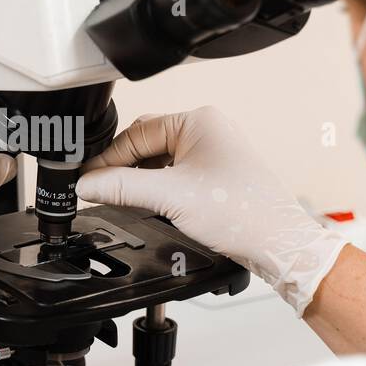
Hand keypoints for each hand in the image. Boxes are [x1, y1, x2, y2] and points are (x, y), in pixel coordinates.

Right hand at [76, 106, 345, 314]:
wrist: (278, 244)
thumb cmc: (242, 213)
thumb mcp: (170, 197)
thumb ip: (122, 188)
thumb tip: (87, 184)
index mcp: (198, 121)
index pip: (136, 133)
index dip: (108, 158)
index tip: (88, 179)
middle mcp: (206, 131)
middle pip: (145, 144)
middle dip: (122, 168)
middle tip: (99, 190)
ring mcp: (212, 153)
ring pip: (158, 161)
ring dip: (139, 180)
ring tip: (123, 200)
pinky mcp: (214, 176)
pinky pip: (173, 175)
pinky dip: (156, 189)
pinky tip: (148, 205)